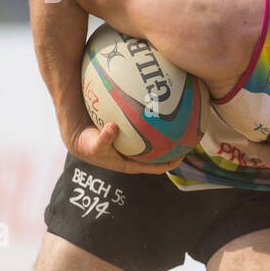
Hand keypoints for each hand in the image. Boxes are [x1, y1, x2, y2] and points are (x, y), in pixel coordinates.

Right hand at [68, 120, 185, 174]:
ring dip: (167, 132)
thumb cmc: (89, 145)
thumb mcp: (94, 145)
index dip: (171, 162)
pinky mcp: (130, 136)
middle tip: (189, 135)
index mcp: (133, 164)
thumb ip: (103, 138)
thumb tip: (113, 128)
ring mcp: (135, 146)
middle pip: (162, 153)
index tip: (184, 155)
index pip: (157, 167)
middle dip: (175, 147)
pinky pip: (145, 127)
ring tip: (181, 117)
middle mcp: (137, 156)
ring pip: (156, 140)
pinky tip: (158, 103)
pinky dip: (151, 119)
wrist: (79, 139)